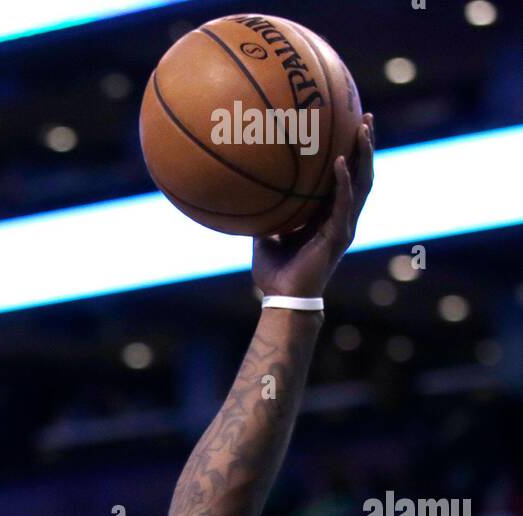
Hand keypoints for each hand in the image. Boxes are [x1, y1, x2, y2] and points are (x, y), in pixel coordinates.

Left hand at [252, 113, 374, 299]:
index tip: (348, 126)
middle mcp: (341, 218)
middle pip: (362, 174)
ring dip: (364, 155)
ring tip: (363, 128)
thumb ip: (265, 215)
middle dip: (366, 146)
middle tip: (366, 117)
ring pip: (363, 184)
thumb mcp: (265, 237)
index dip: (350, 154)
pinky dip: (344, 181)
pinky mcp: (339, 235)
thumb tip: (248, 194)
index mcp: (327, 217)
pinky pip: (345, 203)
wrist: (283, 299)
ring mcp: (343, 226)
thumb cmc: (274, 273)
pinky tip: (340, 161)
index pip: (345, 179)